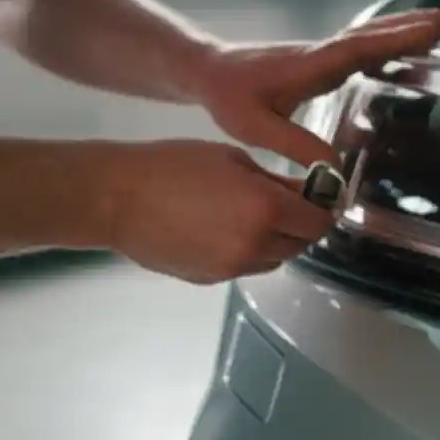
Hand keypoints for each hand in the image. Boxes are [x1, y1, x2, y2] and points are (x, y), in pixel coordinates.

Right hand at [102, 140, 334, 283]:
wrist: (118, 199)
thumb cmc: (175, 164)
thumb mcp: (233, 159)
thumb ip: (275, 181)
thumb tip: (304, 194)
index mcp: (267, 210)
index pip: (318, 222)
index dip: (321, 208)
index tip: (316, 196)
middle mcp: (257, 246)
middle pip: (300, 244)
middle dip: (300, 225)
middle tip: (286, 203)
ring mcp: (233, 268)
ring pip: (275, 260)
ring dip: (276, 241)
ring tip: (252, 216)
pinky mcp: (212, 279)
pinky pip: (246, 267)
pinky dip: (248, 252)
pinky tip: (224, 230)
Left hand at [191, 9, 439, 166]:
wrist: (209, 72)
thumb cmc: (229, 97)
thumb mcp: (255, 128)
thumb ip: (294, 147)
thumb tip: (334, 172)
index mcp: (309, 65)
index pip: (358, 48)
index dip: (394, 40)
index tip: (429, 30)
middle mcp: (320, 54)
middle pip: (371, 37)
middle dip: (408, 30)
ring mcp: (321, 56)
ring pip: (367, 40)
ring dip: (400, 34)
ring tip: (437, 31)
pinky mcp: (319, 64)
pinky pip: (359, 52)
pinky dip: (385, 49)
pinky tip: (401, 60)